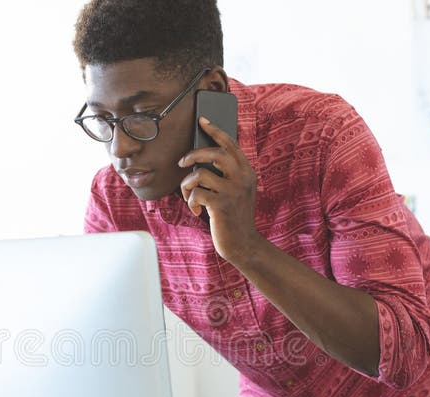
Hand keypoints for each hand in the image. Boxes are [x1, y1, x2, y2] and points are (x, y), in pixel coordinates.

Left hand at [178, 116, 261, 264]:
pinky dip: (191, 201)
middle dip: (193, 154)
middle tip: (182, 162)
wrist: (243, 244)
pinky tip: (197, 210)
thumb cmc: (233, 216)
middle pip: (214, 153)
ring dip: (187, 185)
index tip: (201, 119)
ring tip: (190, 196)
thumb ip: (226, 175)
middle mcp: (242, 178)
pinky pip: (196, 193)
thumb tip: (199, 160)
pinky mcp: (221, 205)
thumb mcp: (236, 192)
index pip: (230, 144)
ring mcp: (233, 191)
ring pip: (199, 174)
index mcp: (247, 172)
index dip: (215, 130)